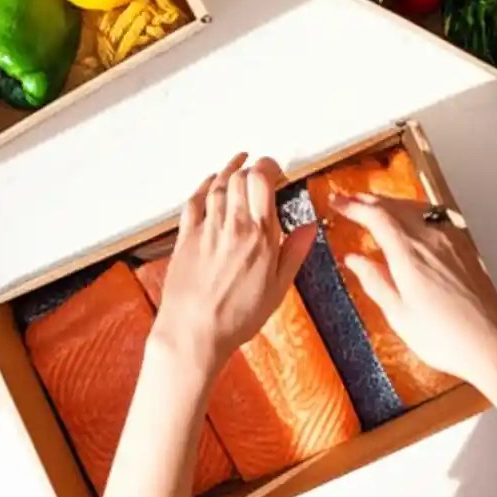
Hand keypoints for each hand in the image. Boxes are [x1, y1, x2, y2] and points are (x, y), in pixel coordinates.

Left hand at [152, 154, 316, 372]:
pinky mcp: (185, 238)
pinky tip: (210, 182)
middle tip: (259, 171)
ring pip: (218, 185)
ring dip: (229, 170)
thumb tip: (310, 227)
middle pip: (240, 178)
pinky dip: (203, 186)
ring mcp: (206, 229)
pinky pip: (194, 201)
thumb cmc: (237, 317)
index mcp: (260, 236)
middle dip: (251, 168)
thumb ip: (294, 252)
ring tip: (238, 163)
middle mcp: (233, 225)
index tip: (275, 171)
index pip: (262, 181)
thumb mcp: (278, 288)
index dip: (268, 167)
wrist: (194, 333)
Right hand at [330, 193, 496, 388]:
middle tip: (349, 200)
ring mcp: (451, 241)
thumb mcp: (398, 314)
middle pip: (395, 207)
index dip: (354, 206)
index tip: (337, 202)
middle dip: (369, 200)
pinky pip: (433, 217)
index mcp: (409, 254)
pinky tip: (411, 220)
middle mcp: (430, 239)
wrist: (491, 343)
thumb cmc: (443, 336)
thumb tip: (354, 260)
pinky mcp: (464, 248)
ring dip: (391, 203)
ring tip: (375, 206)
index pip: (376, 216)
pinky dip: (413, 212)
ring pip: (415, 208)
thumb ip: (375, 281)